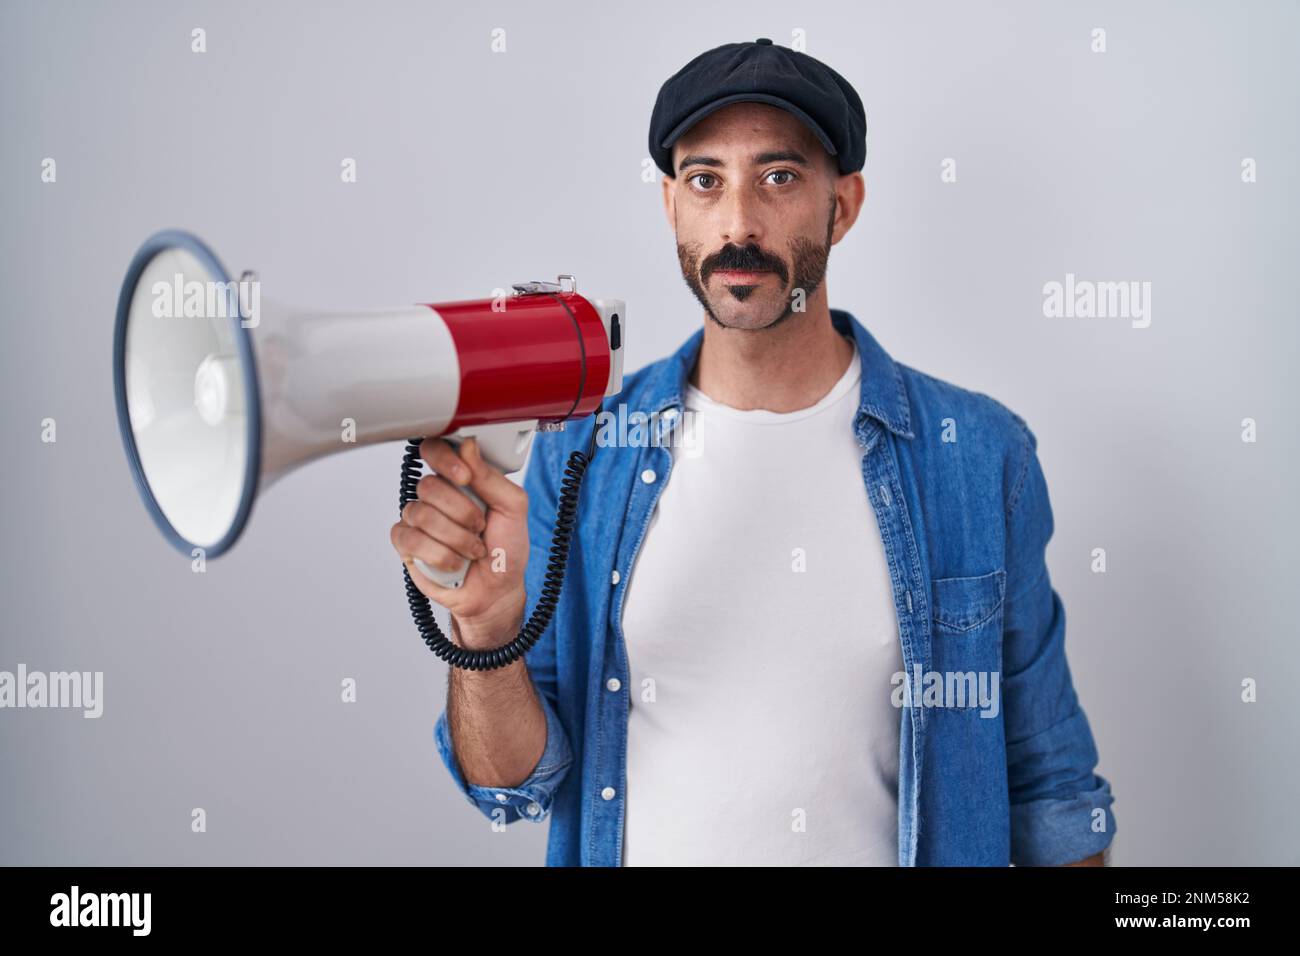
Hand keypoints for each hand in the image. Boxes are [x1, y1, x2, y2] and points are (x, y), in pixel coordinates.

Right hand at [389, 436, 528, 649]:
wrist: (497, 591)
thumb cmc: (506, 549)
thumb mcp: (513, 508)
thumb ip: (491, 477)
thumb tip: (468, 446)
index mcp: (460, 479)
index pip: (435, 450)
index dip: (445, 460)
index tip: (465, 477)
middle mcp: (437, 496)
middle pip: (428, 485)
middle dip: (461, 512)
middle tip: (480, 528)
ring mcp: (419, 519)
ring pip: (420, 514)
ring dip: (455, 538)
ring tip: (472, 550)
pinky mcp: (407, 544)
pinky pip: (409, 538)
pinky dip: (438, 554)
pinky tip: (453, 562)